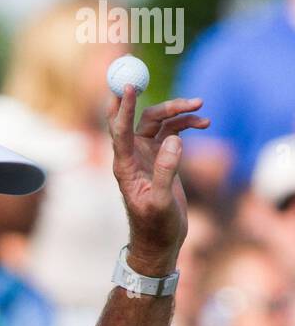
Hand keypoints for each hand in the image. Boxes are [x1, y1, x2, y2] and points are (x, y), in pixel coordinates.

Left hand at [108, 87, 209, 275]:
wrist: (160, 241)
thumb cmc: (155, 227)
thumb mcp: (161, 202)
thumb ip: (165, 171)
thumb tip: (174, 140)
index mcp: (125, 166)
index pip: (120, 129)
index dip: (123, 106)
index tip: (128, 85)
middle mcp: (133, 156)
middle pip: (145, 118)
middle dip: (167, 106)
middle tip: (195, 101)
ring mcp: (146, 155)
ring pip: (160, 122)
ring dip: (181, 113)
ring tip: (204, 111)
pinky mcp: (160, 157)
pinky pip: (172, 131)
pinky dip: (186, 124)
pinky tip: (204, 123)